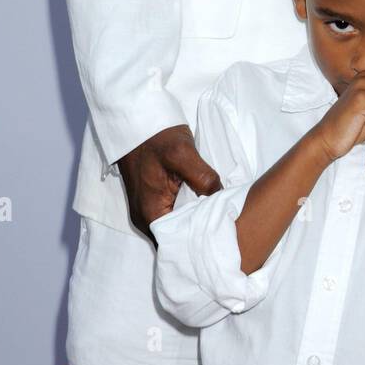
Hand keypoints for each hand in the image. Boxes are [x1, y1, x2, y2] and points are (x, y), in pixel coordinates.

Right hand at [118, 125, 221, 243]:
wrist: (138, 120)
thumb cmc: (157, 137)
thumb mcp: (182, 154)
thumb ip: (203, 179)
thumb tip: (223, 200)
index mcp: (150, 214)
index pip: (176, 244)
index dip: (198, 243)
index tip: (221, 237)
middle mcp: (145, 219)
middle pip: (176, 238)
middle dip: (199, 234)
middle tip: (226, 229)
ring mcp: (147, 210)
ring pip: (175, 226)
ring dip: (194, 222)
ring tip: (220, 219)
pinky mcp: (152, 200)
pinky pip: (172, 214)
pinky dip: (188, 212)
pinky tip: (205, 206)